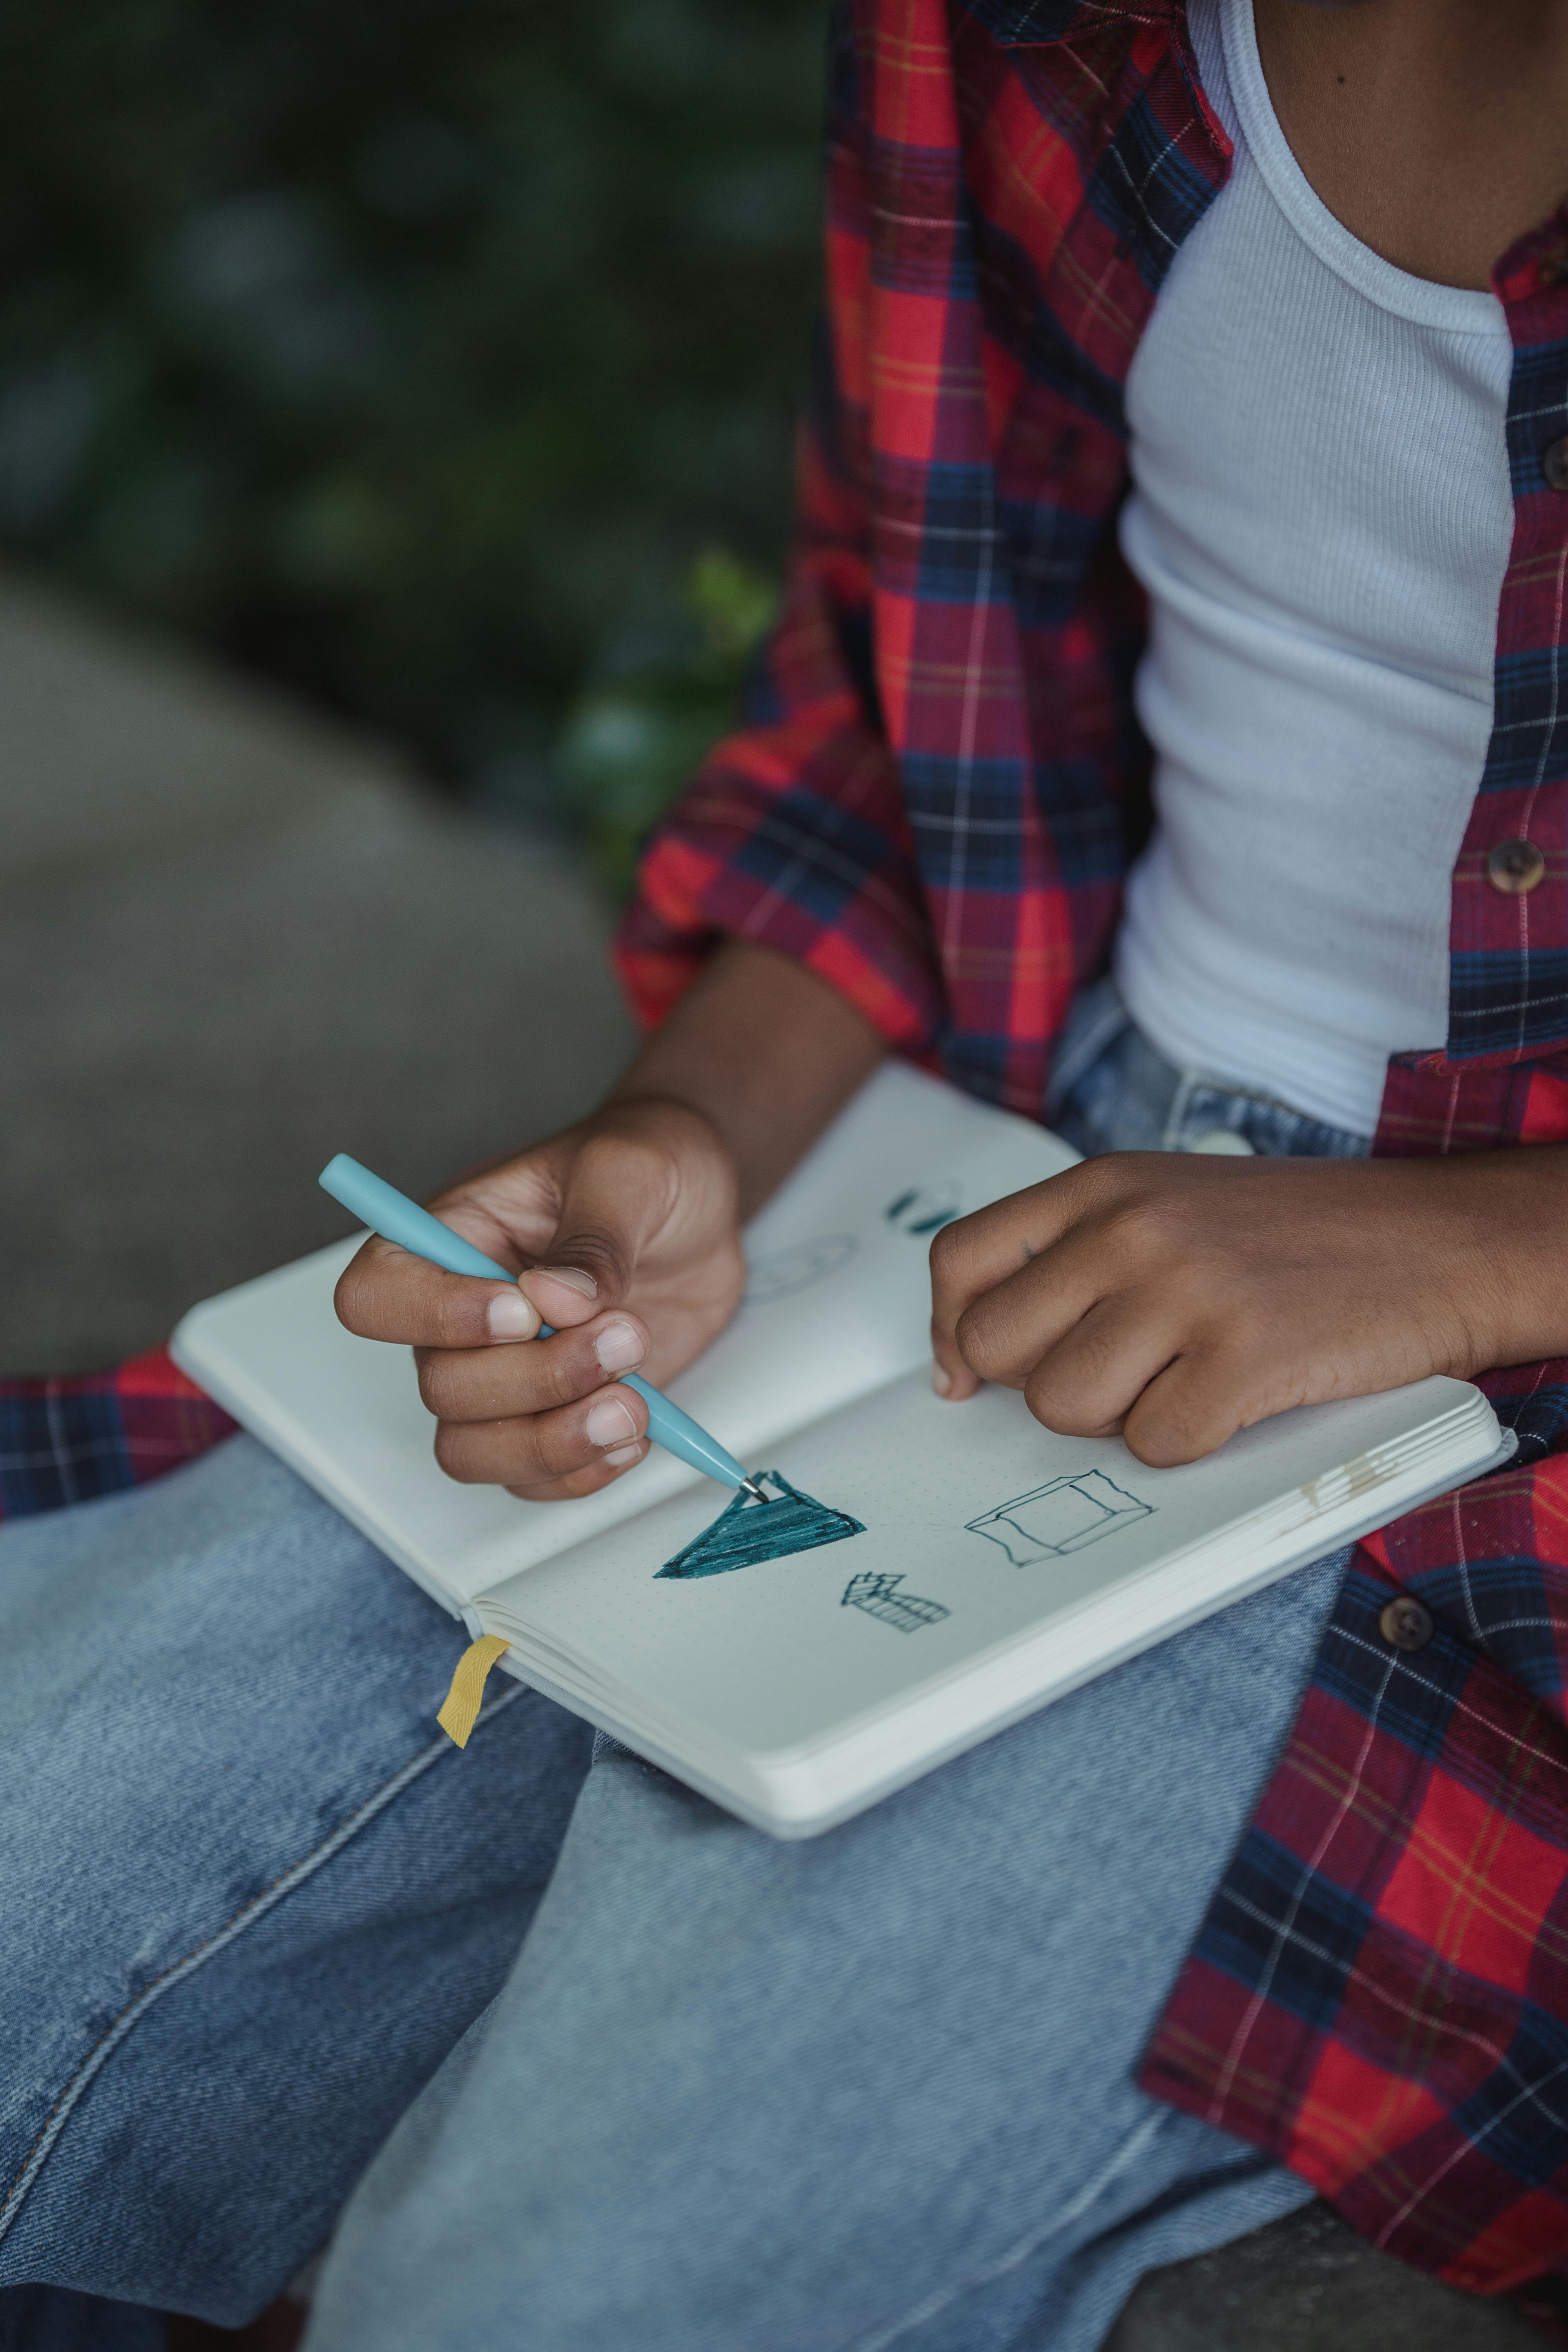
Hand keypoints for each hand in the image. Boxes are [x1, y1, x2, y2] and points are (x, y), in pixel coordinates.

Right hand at [334, 1098, 744, 1499]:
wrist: (703, 1213)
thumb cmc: (649, 1168)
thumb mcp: (632, 1171)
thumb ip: (595, 1234)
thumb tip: (559, 1297)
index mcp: (450, 1237)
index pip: (375, 1296)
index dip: (435, 1318)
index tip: (525, 1309)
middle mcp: (458, 1318)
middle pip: (441, 1387)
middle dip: (539, 1379)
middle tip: (627, 1338)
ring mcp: (502, 1375)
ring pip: (472, 1450)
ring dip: (554, 1442)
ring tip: (635, 1405)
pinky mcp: (552, 1417)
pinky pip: (531, 1480)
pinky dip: (582, 1471)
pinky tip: (638, 1432)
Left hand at [927, 1150, 1548, 1467]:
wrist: (1442, 1240)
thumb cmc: (1306, 1233)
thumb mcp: (1174, 1202)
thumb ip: (1080, 1254)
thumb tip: (973, 1351)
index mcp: (1105, 1185)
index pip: (962, 1261)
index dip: (952, 1331)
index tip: (966, 1374)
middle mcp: (1131, 1228)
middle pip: (998, 1347)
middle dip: (1044, 1384)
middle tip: (1117, 1377)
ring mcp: (1185, 1290)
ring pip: (1065, 1406)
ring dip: (1116, 1418)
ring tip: (1182, 1381)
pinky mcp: (1242, 1358)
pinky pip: (1155, 1445)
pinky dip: (1190, 1443)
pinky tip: (1235, 1400)